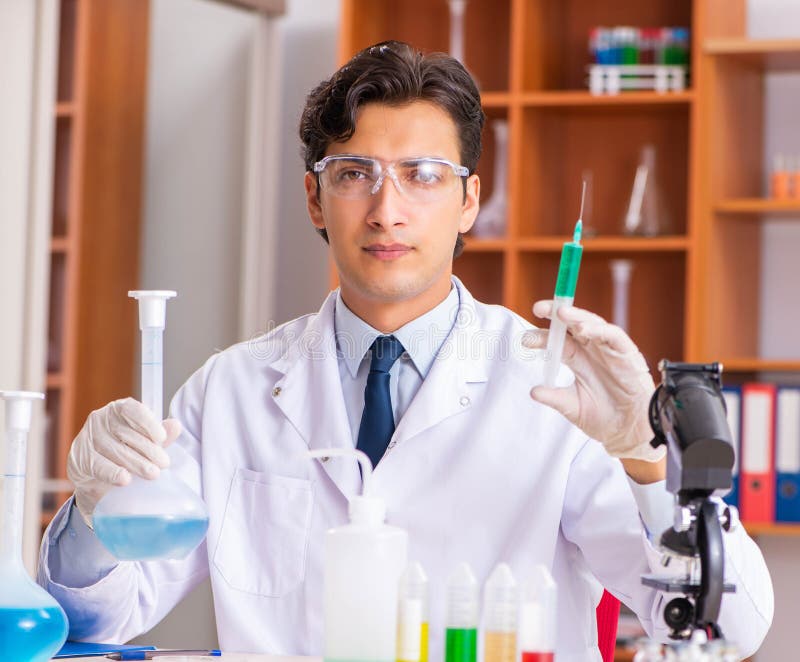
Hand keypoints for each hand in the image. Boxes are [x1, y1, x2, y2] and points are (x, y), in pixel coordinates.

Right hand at [67, 398, 181, 526]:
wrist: (95, 474)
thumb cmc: (123, 450)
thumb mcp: (143, 440)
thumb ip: (159, 433)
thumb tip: (176, 425)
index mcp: (117, 409)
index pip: (132, 409)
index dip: (148, 422)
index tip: (162, 438)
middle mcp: (100, 419)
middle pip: (126, 433)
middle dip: (148, 450)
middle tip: (164, 463)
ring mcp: (87, 438)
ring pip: (114, 450)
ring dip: (136, 463)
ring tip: (153, 474)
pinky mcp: (79, 458)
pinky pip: (97, 465)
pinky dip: (113, 473)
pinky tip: (125, 479)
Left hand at [523, 301, 664, 463]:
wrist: (629, 432)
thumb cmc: (604, 417)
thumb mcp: (573, 407)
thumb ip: (554, 398)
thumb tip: (533, 391)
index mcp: (578, 359)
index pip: (557, 340)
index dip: (542, 336)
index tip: (526, 338)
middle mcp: (592, 350)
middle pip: (572, 325)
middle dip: (555, 314)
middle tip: (538, 308)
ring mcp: (609, 350)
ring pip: (592, 324)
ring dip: (577, 317)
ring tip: (560, 313)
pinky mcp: (627, 354)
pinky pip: (613, 336)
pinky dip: (599, 330)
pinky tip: (584, 329)